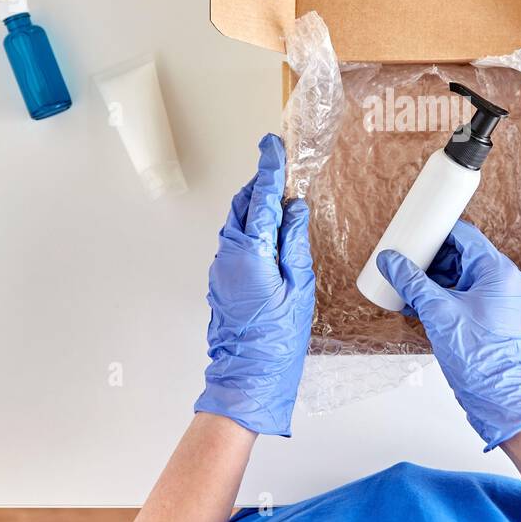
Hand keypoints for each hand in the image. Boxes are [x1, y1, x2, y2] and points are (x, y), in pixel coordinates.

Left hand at [194, 134, 313, 435]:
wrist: (249, 375)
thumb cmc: (277, 338)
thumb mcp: (299, 285)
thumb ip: (294, 242)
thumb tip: (294, 209)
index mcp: (250, 251)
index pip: (260, 198)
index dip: (268, 169)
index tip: (272, 146)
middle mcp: (229, 254)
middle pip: (242, 206)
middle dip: (260, 185)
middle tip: (279, 169)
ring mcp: (222, 268)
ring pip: (236, 223)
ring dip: (256, 207)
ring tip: (280, 201)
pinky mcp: (222, 280)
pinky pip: (235, 242)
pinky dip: (251, 229)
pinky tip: (270, 235)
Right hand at [377, 221, 520, 450]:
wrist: (497, 397)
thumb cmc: (478, 357)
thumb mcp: (437, 312)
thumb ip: (412, 282)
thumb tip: (390, 260)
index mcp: (499, 273)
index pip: (466, 236)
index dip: (438, 232)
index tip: (415, 232)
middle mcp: (503, 282)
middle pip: (462, 255)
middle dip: (431, 259)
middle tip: (405, 260)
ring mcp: (498, 300)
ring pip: (461, 276)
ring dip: (433, 279)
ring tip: (406, 284)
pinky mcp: (490, 317)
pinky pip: (464, 295)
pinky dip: (442, 295)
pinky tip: (416, 302)